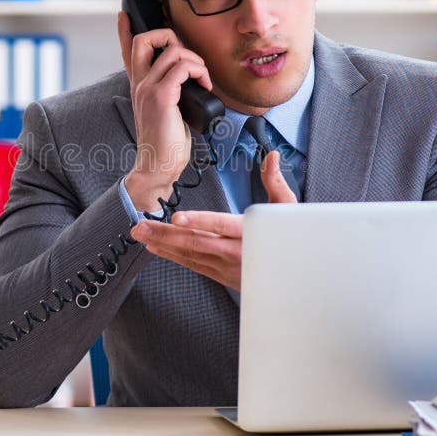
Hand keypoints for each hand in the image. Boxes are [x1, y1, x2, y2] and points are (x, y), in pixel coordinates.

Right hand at [117, 11, 212, 210]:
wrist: (158, 165)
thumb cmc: (166, 141)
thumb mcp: (167, 110)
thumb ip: (170, 91)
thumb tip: (190, 78)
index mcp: (139, 86)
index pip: (127, 51)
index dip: (125, 30)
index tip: (124, 15)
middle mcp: (140, 83)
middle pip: (145, 39)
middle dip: (170, 36)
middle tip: (188, 58)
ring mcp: (148, 89)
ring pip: (172, 51)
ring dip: (195, 60)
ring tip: (202, 78)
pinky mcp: (162, 97)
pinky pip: (182, 68)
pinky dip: (199, 72)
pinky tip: (204, 86)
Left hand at [130, 151, 296, 289]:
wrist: (296, 280)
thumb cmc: (292, 239)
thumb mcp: (289, 209)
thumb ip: (275, 182)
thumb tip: (271, 155)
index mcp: (251, 233)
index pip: (221, 225)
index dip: (199, 221)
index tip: (178, 218)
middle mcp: (236, 252)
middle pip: (196, 242)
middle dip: (165, 234)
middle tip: (140, 226)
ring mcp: (226, 266)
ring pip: (190, 255)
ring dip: (163, 244)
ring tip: (140, 234)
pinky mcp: (221, 274)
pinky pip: (193, 264)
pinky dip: (173, 256)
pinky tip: (156, 248)